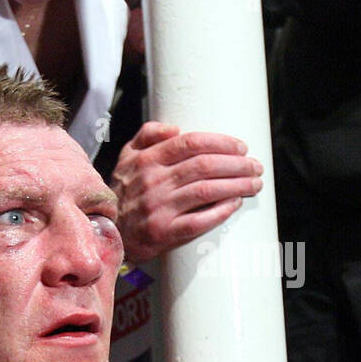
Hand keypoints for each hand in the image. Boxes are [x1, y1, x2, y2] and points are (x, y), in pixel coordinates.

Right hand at [113, 122, 262, 263]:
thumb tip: (175, 128)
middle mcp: (152, 182)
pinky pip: (198, 221)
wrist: (105, 230)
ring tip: (254, 184)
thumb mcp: (126, 157)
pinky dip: (220, 212)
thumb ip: (147, 135)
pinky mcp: (162, 232)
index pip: (191, 143)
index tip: (241, 147)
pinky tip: (234, 204)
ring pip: (206, 191)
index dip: (222, 143)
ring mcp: (158, 208)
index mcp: (146, 160)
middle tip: (255, 166)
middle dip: (237, 164)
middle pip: (204, 166)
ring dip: (237, 186)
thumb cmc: (123, 192)